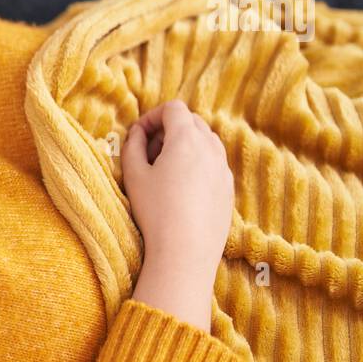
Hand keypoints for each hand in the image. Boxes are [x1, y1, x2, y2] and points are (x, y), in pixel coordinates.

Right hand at [120, 99, 234, 331]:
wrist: (185, 252)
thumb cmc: (156, 211)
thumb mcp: (134, 175)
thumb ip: (133, 146)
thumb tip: (138, 133)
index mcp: (187, 139)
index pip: (173, 108)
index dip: (153, 116)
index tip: (139, 135)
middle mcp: (211, 148)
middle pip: (192, 122)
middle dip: (169, 129)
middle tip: (150, 152)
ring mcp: (224, 169)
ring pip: (206, 142)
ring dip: (185, 145)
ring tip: (166, 170)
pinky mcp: (229, 190)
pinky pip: (214, 164)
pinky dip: (198, 164)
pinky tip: (182, 189)